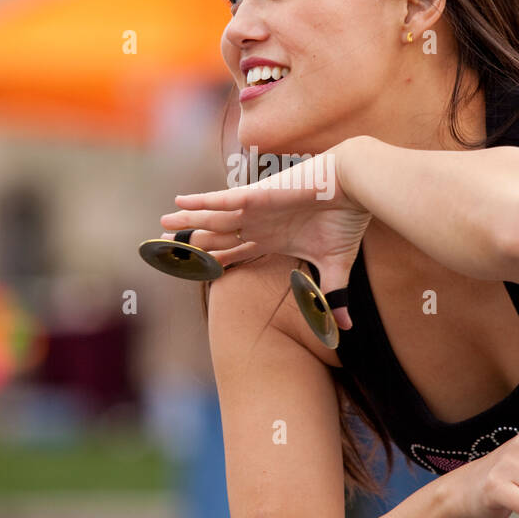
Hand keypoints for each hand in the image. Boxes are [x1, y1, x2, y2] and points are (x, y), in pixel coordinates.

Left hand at [158, 140, 371, 328]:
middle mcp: (260, 224)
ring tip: (162, 224)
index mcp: (273, 240)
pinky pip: (222, 200)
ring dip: (188, 222)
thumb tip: (345, 329)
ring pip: (213, 219)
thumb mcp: (335, 266)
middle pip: (217, 236)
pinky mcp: (258, 196)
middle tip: (165, 247)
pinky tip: (179, 202)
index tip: (194, 269)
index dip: (214, 261)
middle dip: (192, 242)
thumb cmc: (346, 220)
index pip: (235, 253)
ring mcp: (256, 210)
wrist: (355, 188)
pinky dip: (200, 202)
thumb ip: (330, 295)